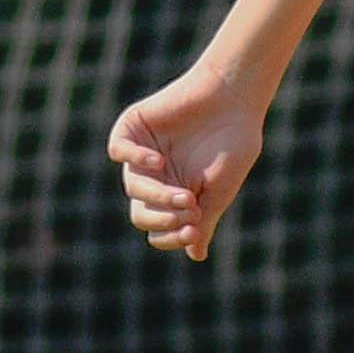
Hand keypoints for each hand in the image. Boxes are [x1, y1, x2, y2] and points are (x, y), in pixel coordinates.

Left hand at [109, 63, 264, 260]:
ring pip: (133, 187)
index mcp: (176, 196)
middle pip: (141, 214)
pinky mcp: (132, 128)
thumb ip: (204, 221)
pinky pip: (118, 151)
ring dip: (157, 195)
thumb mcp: (220, 188)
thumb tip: (196, 256)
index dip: (172, 236)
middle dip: (164, 218)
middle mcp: (156, 178)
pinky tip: (156, 162)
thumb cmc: (234, 143)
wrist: (234, 96)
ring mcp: (142, 154)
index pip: (158, 231)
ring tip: (184, 194)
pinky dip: (133, 159)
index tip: (194, 228)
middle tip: (191, 209)